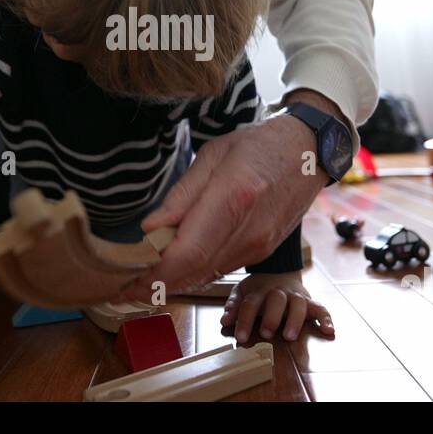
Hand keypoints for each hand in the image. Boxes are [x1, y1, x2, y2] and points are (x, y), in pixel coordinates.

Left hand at [121, 89, 342, 299]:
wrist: (309, 151)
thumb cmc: (259, 145)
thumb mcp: (212, 156)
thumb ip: (181, 196)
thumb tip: (150, 231)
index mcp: (234, 198)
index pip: (186, 253)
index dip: (154, 276)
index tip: (127, 285)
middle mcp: (249, 230)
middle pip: (194, 271)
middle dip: (156, 284)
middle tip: (123, 288)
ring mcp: (259, 245)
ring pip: (206, 274)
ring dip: (173, 281)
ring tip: (142, 278)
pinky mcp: (262, 251)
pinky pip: (221, 267)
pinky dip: (195, 271)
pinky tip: (175, 266)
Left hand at [223, 271, 334, 342]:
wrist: (279, 270)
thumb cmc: (258, 288)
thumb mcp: (242, 292)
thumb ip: (234, 305)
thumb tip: (225, 321)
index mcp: (260, 291)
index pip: (250, 304)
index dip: (244, 320)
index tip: (240, 337)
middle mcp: (279, 292)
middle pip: (276, 301)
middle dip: (272, 317)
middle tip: (266, 332)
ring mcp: (296, 296)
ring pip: (299, 304)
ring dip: (295, 319)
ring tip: (289, 336)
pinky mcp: (310, 301)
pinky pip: (321, 308)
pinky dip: (326, 319)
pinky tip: (329, 331)